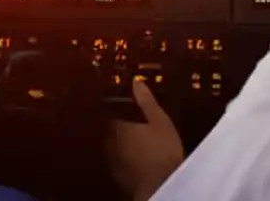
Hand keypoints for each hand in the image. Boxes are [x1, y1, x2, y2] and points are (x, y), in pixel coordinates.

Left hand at [108, 80, 184, 200]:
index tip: (126, 98)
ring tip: (139, 137)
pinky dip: (128, 155)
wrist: (158, 188)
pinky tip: (139, 156)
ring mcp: (111, 160)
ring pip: (116, 144)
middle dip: (121, 121)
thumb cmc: (161, 150)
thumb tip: (134, 81)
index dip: (119, 103)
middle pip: (112, 126)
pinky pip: (121, 159)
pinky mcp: (118, 177)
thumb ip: (145, 102)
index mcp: (116, 124)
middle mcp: (108, 141)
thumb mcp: (159, 121)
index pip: (111, 108)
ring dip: (124, 140)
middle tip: (135, 118)